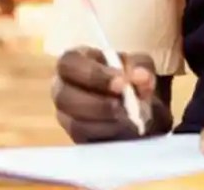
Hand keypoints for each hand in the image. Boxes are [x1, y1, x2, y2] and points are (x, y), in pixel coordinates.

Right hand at [52, 47, 172, 142]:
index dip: (93, 74)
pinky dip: (108, 135)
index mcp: (74, 62)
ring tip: (129, 119)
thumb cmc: (129, 79)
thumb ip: (141, 67)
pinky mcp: (77, 138)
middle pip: (64, 97)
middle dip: (98, 104)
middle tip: (124, 106)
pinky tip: (125, 130)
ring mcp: (66, 116)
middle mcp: (62, 88)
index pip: (69, 64)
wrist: (139, 108)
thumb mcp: (140, 66)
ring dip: (105, 122)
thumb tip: (140, 75)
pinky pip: (85, 141)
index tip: (122, 83)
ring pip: (74, 123)